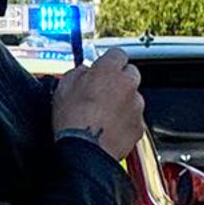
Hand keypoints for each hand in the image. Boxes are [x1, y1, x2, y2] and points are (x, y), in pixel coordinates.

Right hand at [52, 48, 145, 162]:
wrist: (85, 150)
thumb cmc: (72, 120)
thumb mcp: (64, 86)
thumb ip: (79, 72)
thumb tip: (84, 71)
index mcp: (109, 70)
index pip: (117, 53)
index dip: (109, 61)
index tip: (104, 67)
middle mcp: (128, 85)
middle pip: (130, 73)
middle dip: (119, 79)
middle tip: (103, 91)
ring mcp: (136, 106)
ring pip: (133, 97)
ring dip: (122, 101)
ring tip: (103, 114)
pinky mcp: (139, 126)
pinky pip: (134, 118)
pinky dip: (125, 121)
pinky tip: (109, 128)